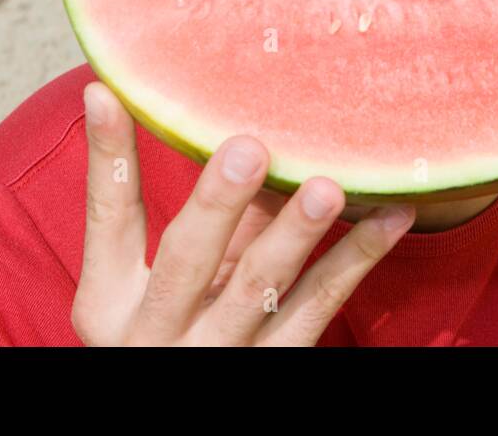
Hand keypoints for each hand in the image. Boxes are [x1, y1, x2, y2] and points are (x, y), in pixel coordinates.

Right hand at [72, 82, 414, 344]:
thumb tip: (249, 133)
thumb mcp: (179, 284)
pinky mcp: (275, 367)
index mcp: (111, 303)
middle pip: (188, 260)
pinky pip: (320, 306)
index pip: (109, 221)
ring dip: (295, 233)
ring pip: (260, 287)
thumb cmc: (189, 327)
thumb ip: (211, 221)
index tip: (106, 93)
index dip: (108, 159)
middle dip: (218, 203)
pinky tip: (391, 217)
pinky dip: (357, 258)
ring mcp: (218, 355)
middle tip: (247, 148)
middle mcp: (157, 333)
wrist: (187, 408)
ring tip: (326, 188)